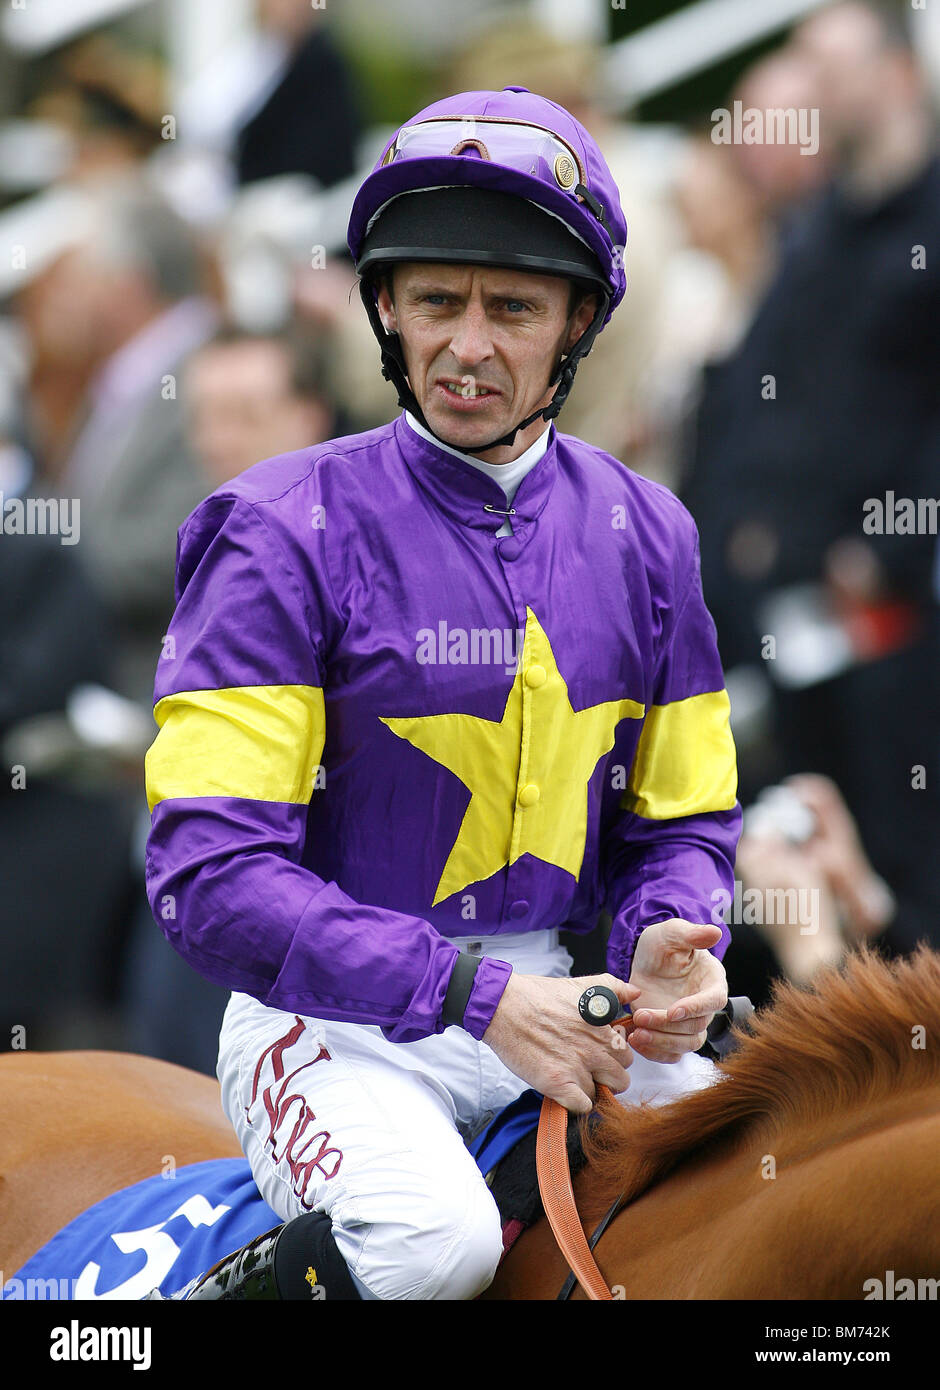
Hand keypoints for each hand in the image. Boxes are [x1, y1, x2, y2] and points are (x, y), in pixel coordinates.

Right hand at [483, 972, 639, 1113]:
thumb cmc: (539, 995)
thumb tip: (635, 992)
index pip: (627, 1056)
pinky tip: (564, 1090)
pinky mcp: (557, 1083)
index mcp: (603, 1028)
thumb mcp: (581, 984)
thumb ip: (613, 987)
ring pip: (601, 1094)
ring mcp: (577, 1068)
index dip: (613, 1058)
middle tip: (588, 1070)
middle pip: (621, 1079)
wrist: (504, 1006)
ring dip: (589, 1090)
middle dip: (606, 1077)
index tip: (599, 1056)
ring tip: (573, 1080)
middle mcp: (595, 1049)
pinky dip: (575, 1103)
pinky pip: (582, 1106)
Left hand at [627, 919, 727, 1061]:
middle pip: (696, 1027)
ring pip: (685, 1044)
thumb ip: (692, 933)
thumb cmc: (664, 943)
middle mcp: (704, 1006)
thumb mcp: (673, 932)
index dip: (695, 1008)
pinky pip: (671, 1053)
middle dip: (667, 1026)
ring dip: (661, 1042)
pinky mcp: (672, 1034)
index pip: (713, 1000)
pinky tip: (636, 1042)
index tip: (673, 1010)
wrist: (645, 959)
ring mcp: (688, 1022)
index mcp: (712, 981)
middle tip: (641, 1016)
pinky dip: (655, 1053)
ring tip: (636, 1034)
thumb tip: (714, 932)